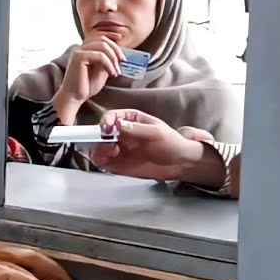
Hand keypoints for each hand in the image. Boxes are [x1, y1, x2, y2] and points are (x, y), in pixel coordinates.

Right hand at [52, 37, 122, 124]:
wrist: (74, 97)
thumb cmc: (86, 86)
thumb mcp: (101, 71)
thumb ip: (107, 60)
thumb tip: (119, 52)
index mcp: (84, 50)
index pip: (99, 37)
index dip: (111, 36)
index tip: (122, 41)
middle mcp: (80, 48)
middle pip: (102, 39)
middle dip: (116, 49)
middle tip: (123, 62)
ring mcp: (78, 52)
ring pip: (102, 45)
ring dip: (113, 58)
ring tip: (116, 71)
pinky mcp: (78, 57)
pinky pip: (100, 55)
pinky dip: (109, 64)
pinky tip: (112, 73)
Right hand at [89, 109, 215, 183]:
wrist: (180, 163)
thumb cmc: (171, 142)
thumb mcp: (156, 133)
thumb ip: (136, 129)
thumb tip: (117, 125)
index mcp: (130, 119)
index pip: (112, 116)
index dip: (106, 120)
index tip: (107, 127)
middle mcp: (121, 133)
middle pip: (101, 132)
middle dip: (100, 137)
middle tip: (109, 145)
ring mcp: (119, 148)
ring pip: (99, 147)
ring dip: (99, 150)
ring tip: (111, 153)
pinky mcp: (118, 162)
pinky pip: (103, 161)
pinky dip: (101, 160)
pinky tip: (110, 162)